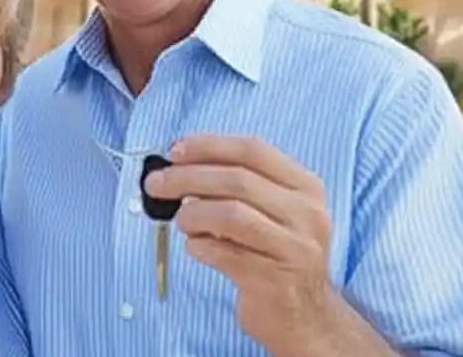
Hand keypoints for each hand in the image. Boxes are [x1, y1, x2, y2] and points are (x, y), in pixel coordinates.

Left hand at [144, 135, 380, 354]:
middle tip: (156, 184)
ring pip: (231, 214)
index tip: (174, 151)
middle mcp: (306, 214)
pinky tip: (196, 248)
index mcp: (306, 187)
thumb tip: (179, 163)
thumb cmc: (276, 254)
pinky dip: (199, 246)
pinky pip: (224, 253)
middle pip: (238, 180)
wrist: (305, 316)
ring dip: (193, 214)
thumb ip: (237, 185)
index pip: (253, 150)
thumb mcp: (273, 211)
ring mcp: (293, 249)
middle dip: (187, 177)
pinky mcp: (273, 281)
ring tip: (182, 221)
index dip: (208, 146)